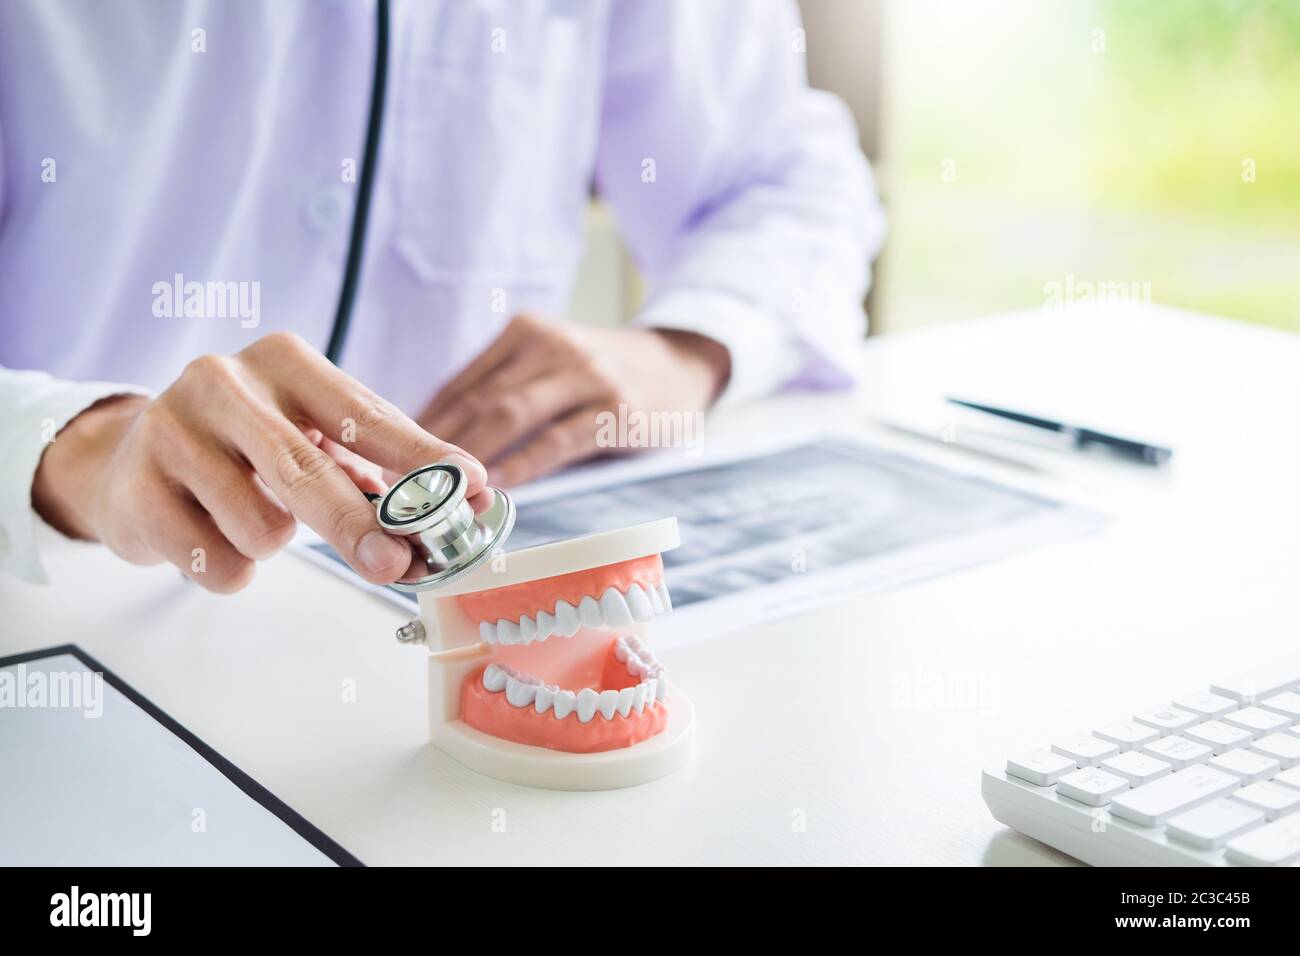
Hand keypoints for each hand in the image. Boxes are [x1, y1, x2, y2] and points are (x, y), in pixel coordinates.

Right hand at [32, 332, 485, 592]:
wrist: (132, 462)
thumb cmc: (247, 449)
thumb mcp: (313, 437)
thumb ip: (380, 470)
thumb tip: (465, 503)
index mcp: (284, 361)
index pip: (367, 415)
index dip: (423, 458)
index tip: (473, 488)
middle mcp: (224, 381)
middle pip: (308, 470)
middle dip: (360, 526)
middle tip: (396, 564)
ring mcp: (172, 430)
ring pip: (260, 527)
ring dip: (273, 545)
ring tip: (251, 520)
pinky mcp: (137, 488)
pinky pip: (214, 561)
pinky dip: (231, 570)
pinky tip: (211, 536)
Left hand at [419, 315, 729, 485]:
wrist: (682, 363)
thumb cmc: (603, 374)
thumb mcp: (551, 363)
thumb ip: (503, 390)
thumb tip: (434, 442)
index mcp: (527, 332)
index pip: (462, 382)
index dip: (422, 423)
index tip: (392, 460)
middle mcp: (553, 345)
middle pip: (480, 398)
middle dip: (435, 444)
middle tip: (404, 483)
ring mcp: (587, 374)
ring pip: (511, 416)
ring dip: (470, 457)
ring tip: (440, 491)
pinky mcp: (615, 409)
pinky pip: (556, 441)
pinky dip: (522, 466)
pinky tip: (498, 487)